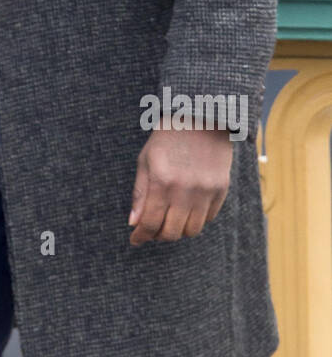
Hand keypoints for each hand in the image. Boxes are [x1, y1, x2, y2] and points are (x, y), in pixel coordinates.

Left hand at [128, 123, 231, 245]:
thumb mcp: (146, 161)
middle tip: (152, 229)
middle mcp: (185, 189)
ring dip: (178, 229)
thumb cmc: (167, 138)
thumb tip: (134, 223)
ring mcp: (206, 191)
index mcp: (162, 181)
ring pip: (192, 230)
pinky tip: (186, 208)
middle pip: (171, 232)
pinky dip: (195, 219)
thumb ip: (140, 194)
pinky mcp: (221, 189)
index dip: (141, 235)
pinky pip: (208, 218)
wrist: (200, 117)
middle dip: (158, 235)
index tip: (135, 239)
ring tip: (169, 219)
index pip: (150, 223)